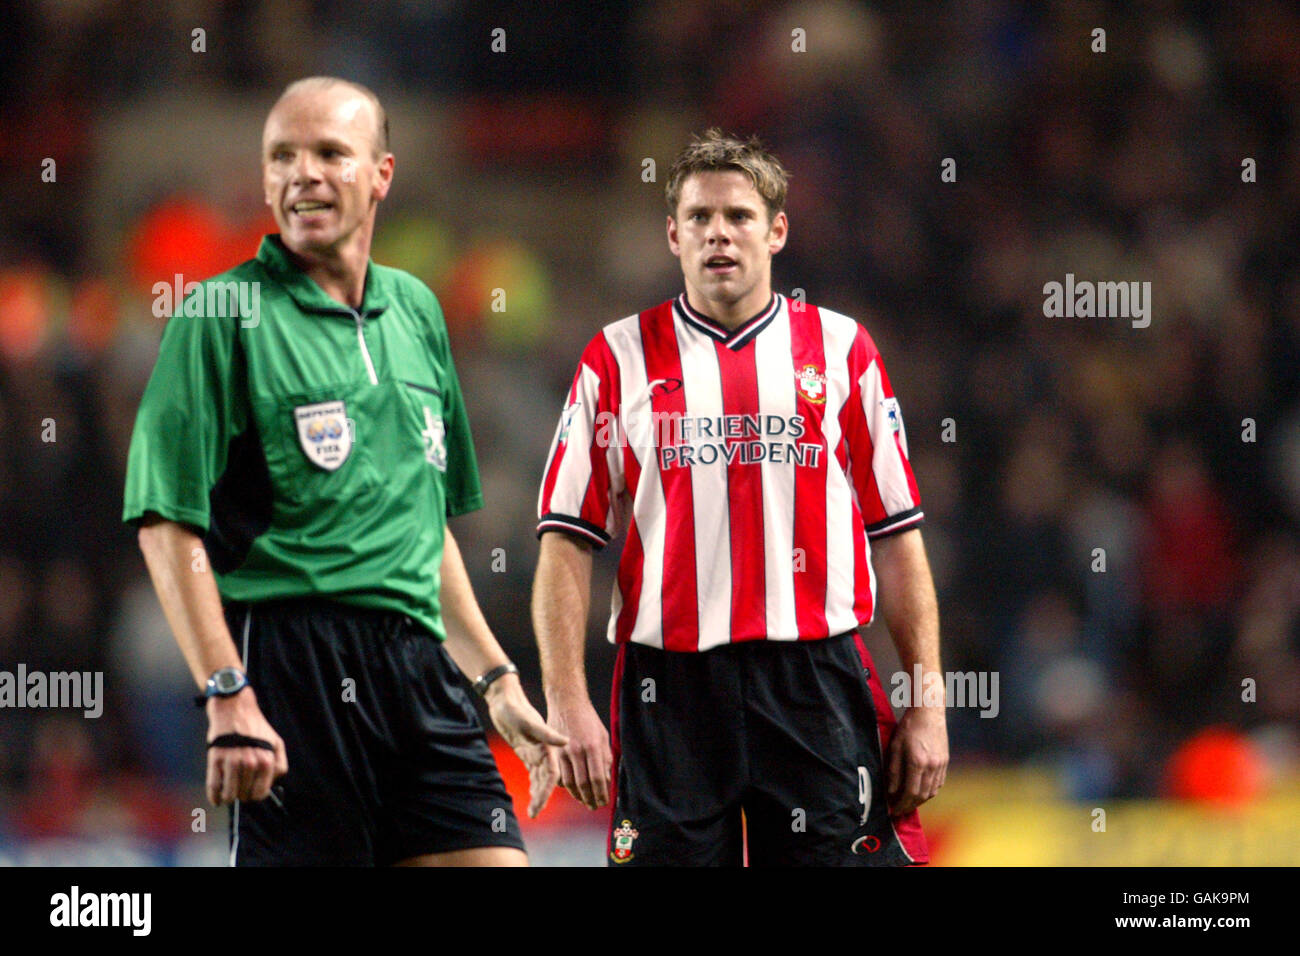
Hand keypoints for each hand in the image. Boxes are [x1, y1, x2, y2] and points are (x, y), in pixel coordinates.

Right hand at [206, 688, 287, 805]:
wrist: (234, 708)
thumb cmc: (254, 726)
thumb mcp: (275, 742)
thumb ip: (279, 764)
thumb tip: (273, 783)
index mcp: (266, 760)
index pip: (260, 793)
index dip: (255, 795)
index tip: (251, 793)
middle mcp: (250, 763)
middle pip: (244, 794)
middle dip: (241, 794)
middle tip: (239, 789)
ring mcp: (232, 761)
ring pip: (229, 793)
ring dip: (228, 797)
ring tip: (227, 795)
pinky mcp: (215, 758)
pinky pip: (213, 785)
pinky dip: (214, 796)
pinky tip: (216, 799)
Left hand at [485, 675, 569, 817]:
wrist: (506, 699)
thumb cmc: (515, 709)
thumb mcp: (529, 722)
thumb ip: (546, 733)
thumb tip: (565, 742)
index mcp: (547, 747)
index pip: (550, 774)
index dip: (545, 790)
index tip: (538, 805)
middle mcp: (543, 751)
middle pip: (545, 779)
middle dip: (541, 797)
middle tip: (533, 813)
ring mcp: (535, 752)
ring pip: (539, 778)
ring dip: (537, 793)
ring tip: (533, 809)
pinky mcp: (527, 751)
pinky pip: (533, 771)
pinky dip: (533, 783)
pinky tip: (531, 794)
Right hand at [545, 696, 611, 809]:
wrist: (567, 703)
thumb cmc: (588, 719)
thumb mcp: (603, 736)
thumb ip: (606, 758)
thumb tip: (606, 781)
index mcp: (592, 746)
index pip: (597, 778)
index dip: (601, 794)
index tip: (604, 802)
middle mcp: (576, 751)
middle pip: (583, 784)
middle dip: (590, 799)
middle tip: (595, 806)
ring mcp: (562, 752)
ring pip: (569, 783)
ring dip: (578, 796)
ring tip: (585, 801)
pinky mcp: (552, 752)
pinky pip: (558, 775)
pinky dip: (565, 786)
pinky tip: (572, 789)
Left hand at [886, 705, 947, 815]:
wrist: (929, 712)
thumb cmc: (909, 726)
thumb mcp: (895, 746)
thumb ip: (893, 770)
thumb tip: (890, 791)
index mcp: (917, 763)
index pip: (910, 793)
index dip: (901, 804)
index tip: (894, 810)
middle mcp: (932, 767)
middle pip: (922, 796)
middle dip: (910, 806)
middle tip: (900, 810)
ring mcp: (941, 765)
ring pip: (932, 791)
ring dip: (920, 801)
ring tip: (908, 803)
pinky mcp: (945, 762)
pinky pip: (938, 783)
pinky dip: (929, 791)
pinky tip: (921, 791)